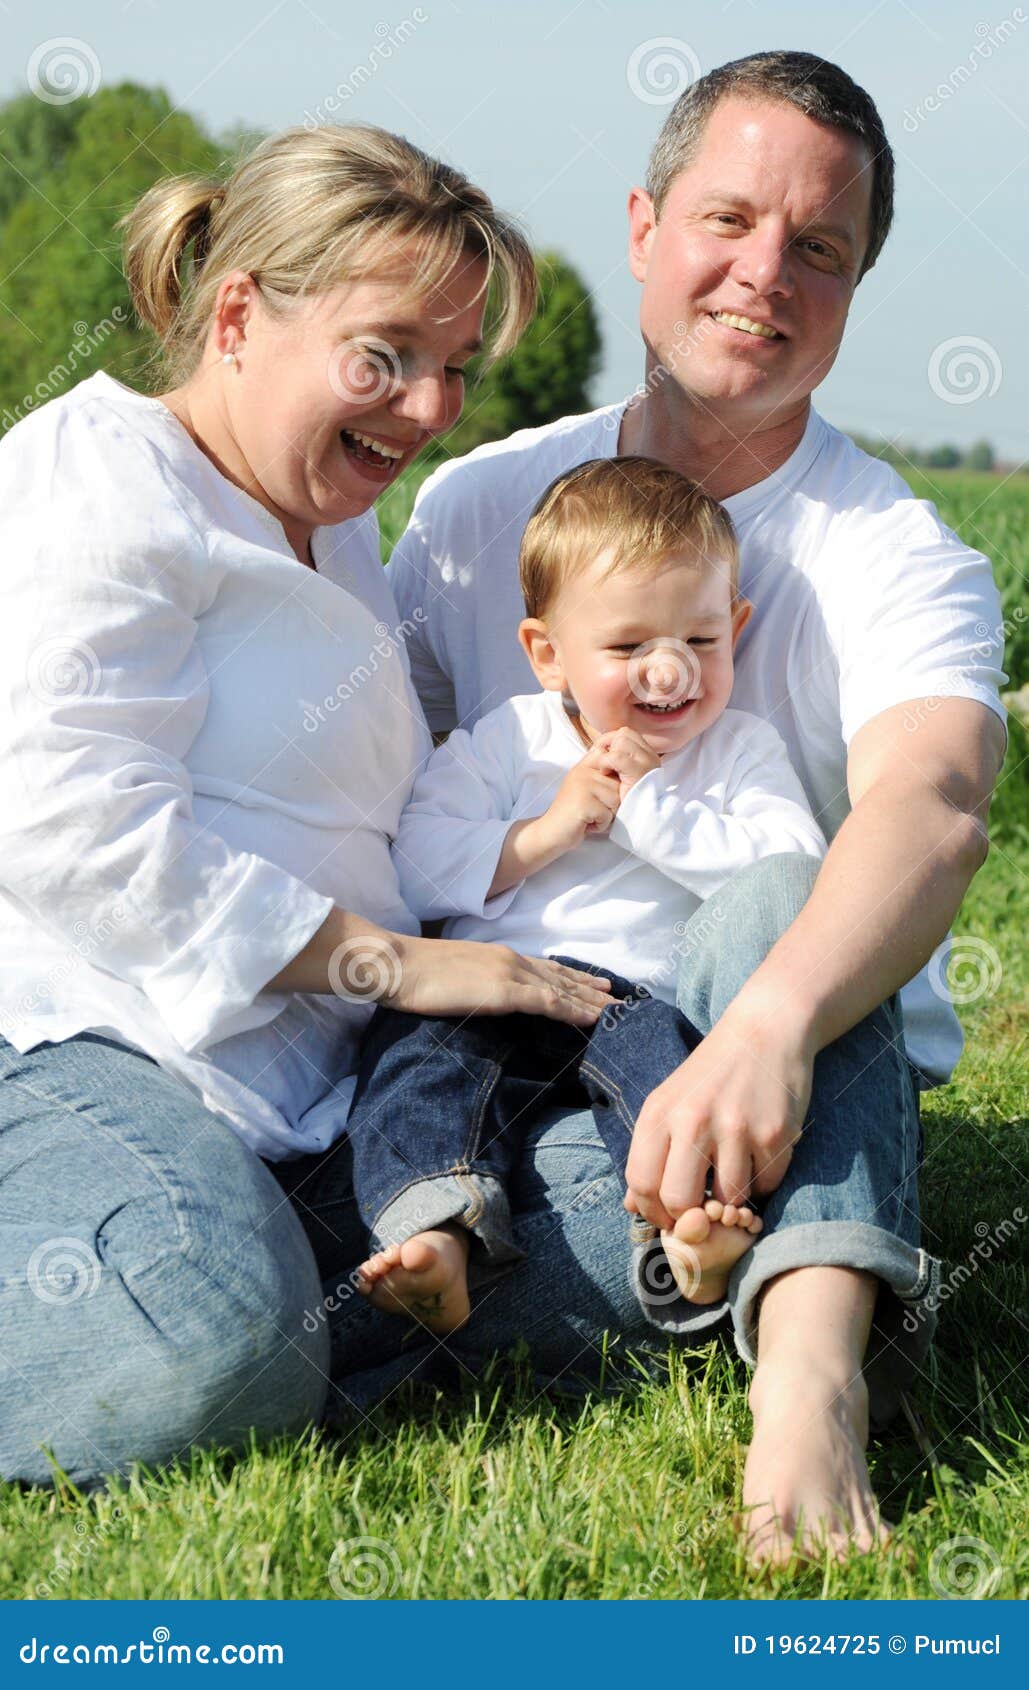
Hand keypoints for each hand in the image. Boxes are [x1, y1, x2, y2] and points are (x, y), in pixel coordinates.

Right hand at [386, 935, 612, 1027]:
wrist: (397, 964)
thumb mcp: (455, 976)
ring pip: (563, 989)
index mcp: (500, 956)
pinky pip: (548, 1002)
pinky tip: (592, 1019)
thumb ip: (478, 984)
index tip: (598, 987)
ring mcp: (509, 973)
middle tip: (622, 1001)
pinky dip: (573, 1010)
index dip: (575, 978)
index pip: (547, 968)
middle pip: (562, 978)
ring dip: (593, 1002)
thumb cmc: (416, 974)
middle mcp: (511, 960)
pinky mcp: (503, 990)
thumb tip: (486, 997)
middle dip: (593, 991)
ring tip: (619, 1013)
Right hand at [540, 746, 622, 850]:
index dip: (615, 776)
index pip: (612, 760)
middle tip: (593, 809)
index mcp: (585, 766)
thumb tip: (628, 768)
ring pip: (616, 800)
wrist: (550, 832)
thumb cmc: (573, 812)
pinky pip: (607, 815)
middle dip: (611, 804)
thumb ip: (601, 775)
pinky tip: (586, 823)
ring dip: (607, 815)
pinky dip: (600, 825)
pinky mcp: (583, 803)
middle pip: (619, 786)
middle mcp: (583, 772)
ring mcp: (582, 786)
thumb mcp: (585, 786)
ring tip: (590, 816)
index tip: (603, 792)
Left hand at [589, 727, 659, 800]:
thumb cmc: (626, 800)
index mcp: (648, 756)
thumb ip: (619, 760)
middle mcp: (651, 757)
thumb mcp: (624, 776)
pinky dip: (605, 762)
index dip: (610, 739)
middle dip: (608, 743)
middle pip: (625, 733)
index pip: (627, 733)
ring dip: (607, 753)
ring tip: (604, 769)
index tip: (600, 753)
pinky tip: (604, 773)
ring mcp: (647, 763)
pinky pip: (616, 756)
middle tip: (600, 760)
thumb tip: (602, 746)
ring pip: (622, 740)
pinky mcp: (639, 773)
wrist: (637, 820)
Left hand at [624, 1005, 813, 1224]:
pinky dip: (762, 1181)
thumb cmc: (711, 1075)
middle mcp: (693, 1120)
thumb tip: (630, 1207)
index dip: (653, 1212)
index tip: (668, 1216)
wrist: (765, 1032)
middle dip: (690, 1217)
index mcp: (659, 1113)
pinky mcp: (774, 1134)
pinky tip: (759, 1155)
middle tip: (702, 1208)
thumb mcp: (669, 1102)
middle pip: (678, 1202)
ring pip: (728, 1201)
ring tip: (735, 1172)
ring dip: (732, 1199)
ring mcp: (736, 1128)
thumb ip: (649, 1154)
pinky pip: (765, 1186)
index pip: (641, 1183)